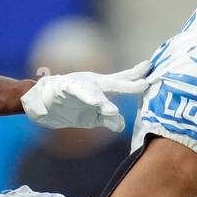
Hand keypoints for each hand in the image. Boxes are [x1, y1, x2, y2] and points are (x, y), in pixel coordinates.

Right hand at [20, 63, 150, 131]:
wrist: (42, 103)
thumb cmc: (70, 107)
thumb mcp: (91, 116)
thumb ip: (106, 119)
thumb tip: (120, 123)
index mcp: (102, 88)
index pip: (124, 81)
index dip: (138, 76)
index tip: (154, 72)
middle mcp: (94, 84)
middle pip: (114, 83)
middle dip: (129, 83)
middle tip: (146, 82)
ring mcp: (79, 85)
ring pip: (94, 92)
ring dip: (103, 101)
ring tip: (112, 111)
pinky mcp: (63, 88)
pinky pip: (74, 92)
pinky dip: (83, 96)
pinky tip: (92, 102)